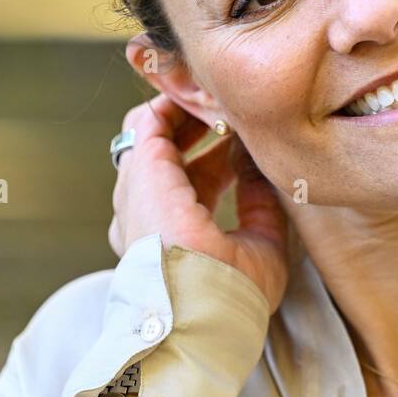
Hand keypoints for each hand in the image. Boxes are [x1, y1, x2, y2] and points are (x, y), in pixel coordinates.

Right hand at [108, 93, 288, 313]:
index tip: (244, 134)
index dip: (217, 154)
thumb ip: (258, 206)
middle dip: (201, 125)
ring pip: (153, 133)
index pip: (191, 181)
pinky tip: (205, 90)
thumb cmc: (232, 295)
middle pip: (169, 153)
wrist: (205, 306)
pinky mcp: (141, 173)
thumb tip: (256, 168)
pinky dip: (174, 102)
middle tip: (234, 107)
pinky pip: (148, 122)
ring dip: (189, 110)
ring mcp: (138, 194)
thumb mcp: (259, 247)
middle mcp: (147, 214)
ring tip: (222, 92)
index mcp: (172, 236)